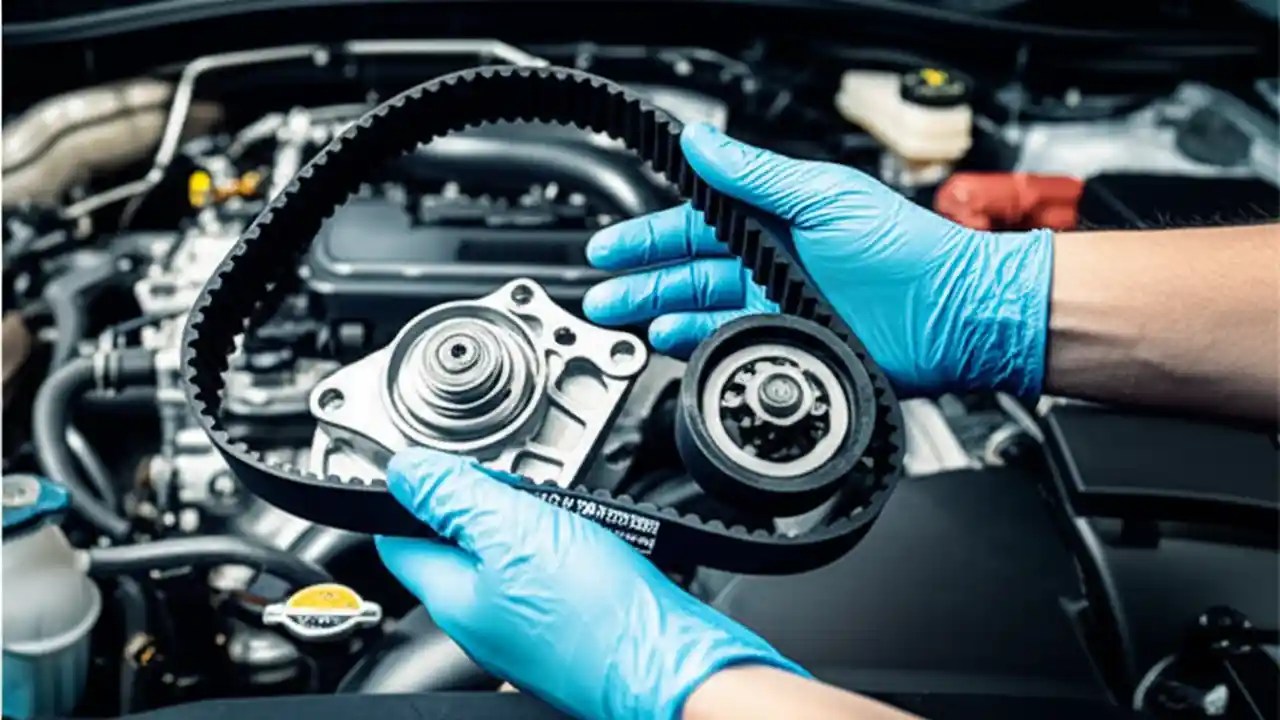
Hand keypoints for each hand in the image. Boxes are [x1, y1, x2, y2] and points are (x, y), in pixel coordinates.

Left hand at [376, 448, 805, 719]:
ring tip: (557, 507)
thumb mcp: (514, 531)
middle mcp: (482, 619)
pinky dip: (560, 546)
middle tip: (513, 481)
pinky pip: (547, 575)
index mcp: (453, 597)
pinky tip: (587, 537)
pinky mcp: (567, 628)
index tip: (437, 463)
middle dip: (478, 501)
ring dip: (525, 521)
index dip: (411, 492)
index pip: (398, 538)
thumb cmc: (600, 615)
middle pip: (456, 543)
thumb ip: (454, 496)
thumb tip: (404, 469)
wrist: (673, 667)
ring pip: (506, 556)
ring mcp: (525, 626)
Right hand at [582, 123, 1052, 396]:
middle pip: (688, 271)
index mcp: (775, 220)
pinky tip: (671, 341)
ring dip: (660, 313)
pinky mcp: (787, 345)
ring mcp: (776, 307)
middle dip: (641, 280)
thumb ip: (756, 176)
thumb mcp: (823, 195)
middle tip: (603, 291)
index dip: (651, 235)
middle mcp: (770, 263)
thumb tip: (702, 144)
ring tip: (626, 318)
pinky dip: (696, 345)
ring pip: (700, 311)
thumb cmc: (905, 249)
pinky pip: (728, 344)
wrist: (952, 313)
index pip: (697, 224)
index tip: (613, 246)